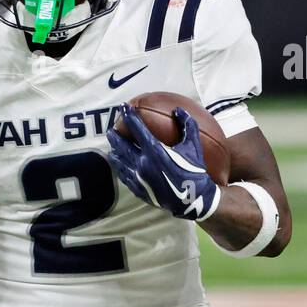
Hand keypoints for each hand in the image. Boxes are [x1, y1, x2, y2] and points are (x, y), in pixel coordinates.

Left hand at [106, 106, 221, 221]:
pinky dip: (120, 167)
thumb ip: (187, 125)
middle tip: (111, 129)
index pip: (136, 128)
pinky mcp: (137, 188)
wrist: (192, 199)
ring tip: (112, 146)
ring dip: (114, 151)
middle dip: (115, 135)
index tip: (123, 107)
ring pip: (119, 161)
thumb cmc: (194, 171)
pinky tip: (120, 164)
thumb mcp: (193, 146)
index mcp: (154, 151)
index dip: (129, 116)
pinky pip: (124, 175)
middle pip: (121, 145)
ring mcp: (138, 177)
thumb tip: (178, 110)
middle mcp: (142, 163)